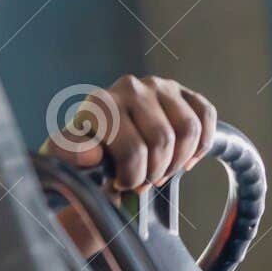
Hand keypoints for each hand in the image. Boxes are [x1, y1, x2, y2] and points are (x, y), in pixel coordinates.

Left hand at [42, 75, 216, 192]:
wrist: (102, 138)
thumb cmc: (85, 151)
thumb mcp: (65, 157)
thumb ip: (70, 155)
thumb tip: (93, 154)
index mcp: (99, 103)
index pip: (132, 149)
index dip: (133, 176)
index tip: (121, 184)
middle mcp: (129, 87)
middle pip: (163, 142)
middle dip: (155, 172)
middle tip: (142, 181)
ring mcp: (158, 86)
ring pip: (187, 130)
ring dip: (178, 161)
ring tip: (160, 170)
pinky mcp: (182, 91)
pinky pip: (206, 116)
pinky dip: (201, 144)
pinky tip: (184, 159)